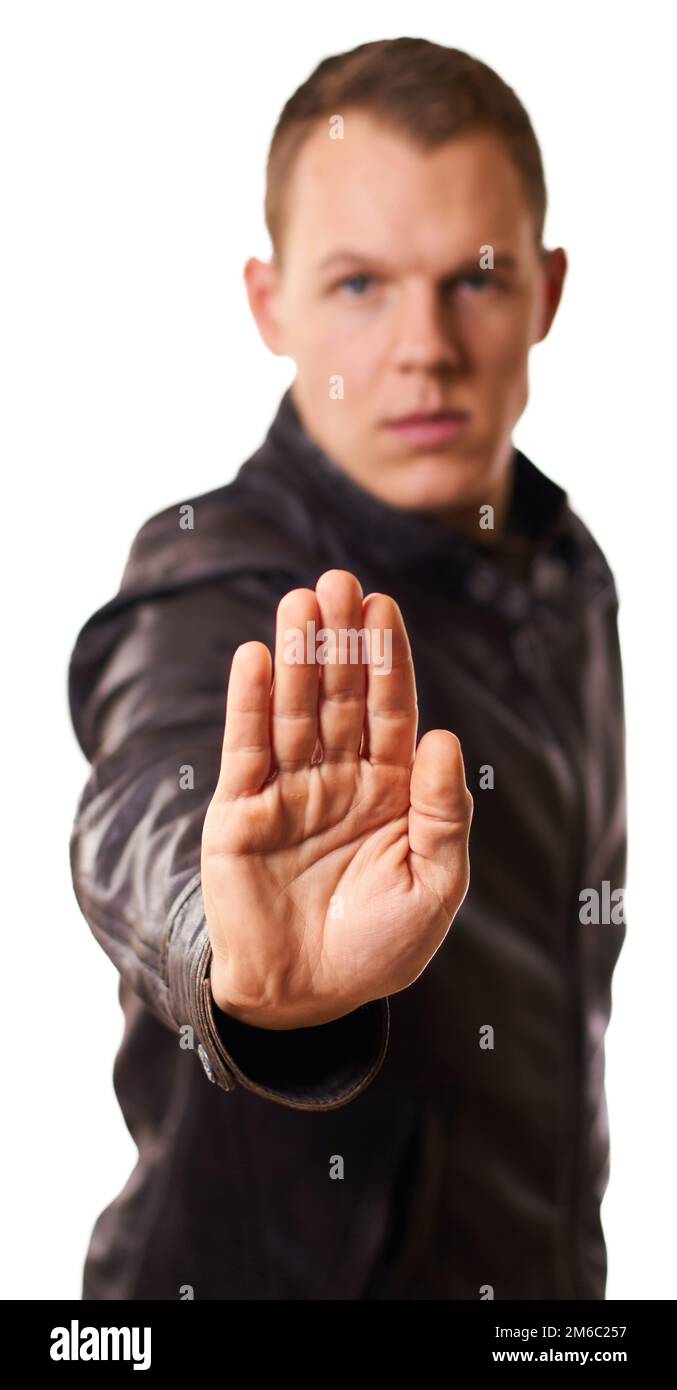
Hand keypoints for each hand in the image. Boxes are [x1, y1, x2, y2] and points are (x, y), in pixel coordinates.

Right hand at [201, 569, 472, 1028]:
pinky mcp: (239, 809)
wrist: (306, 997)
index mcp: (392, 789)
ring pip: (292, 710)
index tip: (384, 607)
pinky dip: (248, 703)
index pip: (391, 711)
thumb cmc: (378, 946)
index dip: (388, 660)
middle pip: (339, 695)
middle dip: (340, 641)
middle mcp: (340, 778)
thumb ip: (443, 813)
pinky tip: (254, 656)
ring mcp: (288, 789)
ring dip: (295, 656)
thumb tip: (446, 735)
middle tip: (338, 580)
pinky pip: (245, 748)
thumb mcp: (434, 886)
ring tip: (300, 603)